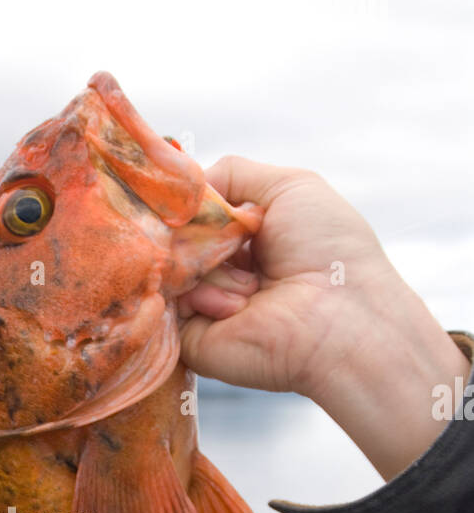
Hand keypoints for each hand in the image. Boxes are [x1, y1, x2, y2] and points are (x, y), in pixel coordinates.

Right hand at [177, 156, 469, 479]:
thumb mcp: (290, 186)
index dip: (190, 204)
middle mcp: (222, 269)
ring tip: (254, 286)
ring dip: (212, 266)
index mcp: (244, 237)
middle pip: (174, 236)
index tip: (196, 200)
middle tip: (238, 242)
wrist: (342, 319)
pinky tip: (238, 306)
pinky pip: (170, 305)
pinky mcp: (192, 339)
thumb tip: (185, 187)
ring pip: (171, 266)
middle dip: (199, 231)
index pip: (192, 211)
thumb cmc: (329, 250)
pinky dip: (203, 296)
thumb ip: (232, 173)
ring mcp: (204, 305)